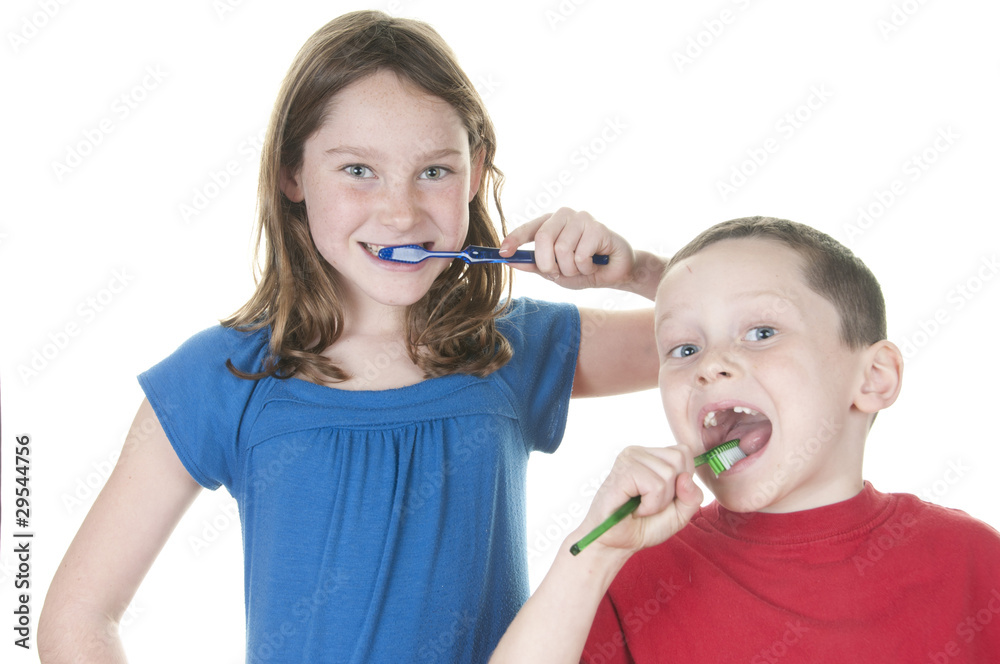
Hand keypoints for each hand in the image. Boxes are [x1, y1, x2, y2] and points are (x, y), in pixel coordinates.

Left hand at [499, 208, 637, 290]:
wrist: (614, 273)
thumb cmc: (584, 269)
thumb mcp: (554, 271)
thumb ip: (533, 264)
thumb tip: (508, 259)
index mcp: (550, 224)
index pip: (528, 229)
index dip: (514, 240)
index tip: (503, 253)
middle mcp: (564, 216)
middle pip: (543, 238)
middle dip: (549, 264)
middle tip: (561, 272)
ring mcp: (582, 218)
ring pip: (563, 250)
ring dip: (571, 269)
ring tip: (582, 267)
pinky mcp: (598, 227)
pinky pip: (581, 254)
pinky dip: (585, 268)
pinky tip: (595, 263)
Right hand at [574, 446, 703, 555]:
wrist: (616, 543)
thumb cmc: (644, 526)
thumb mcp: (680, 513)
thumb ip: (693, 497)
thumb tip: (685, 478)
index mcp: (652, 456)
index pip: (684, 452)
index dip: (683, 479)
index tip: (664, 497)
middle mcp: (639, 452)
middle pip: (679, 459)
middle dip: (673, 491)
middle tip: (651, 503)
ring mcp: (629, 459)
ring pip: (669, 474)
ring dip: (660, 502)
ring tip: (642, 507)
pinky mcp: (623, 472)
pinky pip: (655, 485)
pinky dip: (650, 505)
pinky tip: (636, 509)